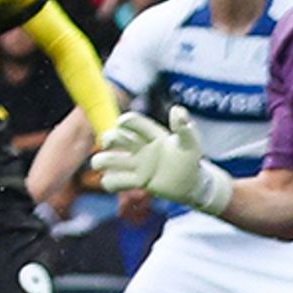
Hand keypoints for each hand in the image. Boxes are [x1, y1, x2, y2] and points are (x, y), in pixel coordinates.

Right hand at [90, 109, 228, 214]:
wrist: (192, 183)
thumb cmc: (191, 160)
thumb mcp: (191, 143)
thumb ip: (184, 128)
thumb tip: (176, 109)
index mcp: (150, 135)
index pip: (131, 121)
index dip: (123, 121)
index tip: (122, 124)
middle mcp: (138, 148)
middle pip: (112, 137)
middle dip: (108, 139)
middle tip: (110, 144)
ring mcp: (135, 165)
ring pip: (105, 160)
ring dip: (101, 161)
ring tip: (104, 165)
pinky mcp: (134, 182)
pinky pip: (112, 182)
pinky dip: (111, 182)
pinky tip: (126, 184)